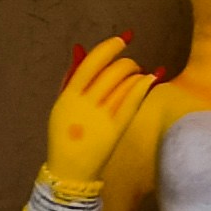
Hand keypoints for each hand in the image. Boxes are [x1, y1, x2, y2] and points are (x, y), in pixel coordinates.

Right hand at [48, 34, 157, 182]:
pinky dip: (143, 85)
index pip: (91, 64)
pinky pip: (134, 101)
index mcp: (68, 97)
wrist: (71, 170)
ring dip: (136, 73)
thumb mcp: (62, 104)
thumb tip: (80, 48)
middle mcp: (85, 105)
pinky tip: (149, 78)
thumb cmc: (65, 134)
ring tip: (138, 74)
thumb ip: (71, 76)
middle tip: (130, 64)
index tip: (121, 40)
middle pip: (113, 72)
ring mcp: (102, 118)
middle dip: (126, 63)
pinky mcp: (117, 129)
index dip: (109, 48)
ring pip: (126, 84)